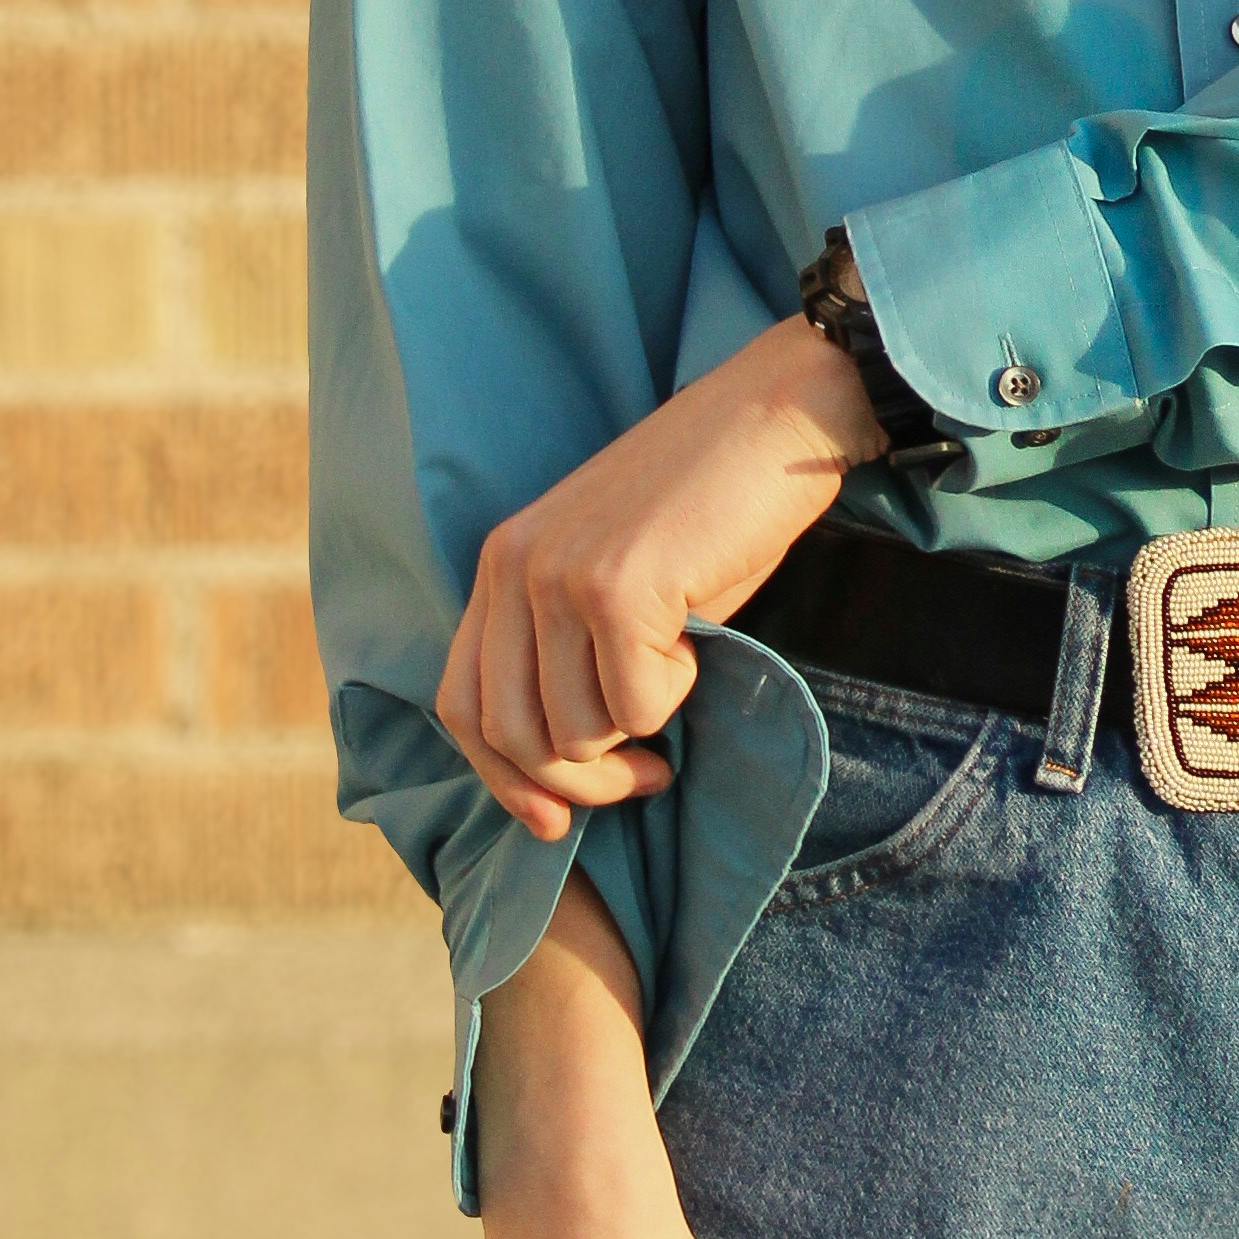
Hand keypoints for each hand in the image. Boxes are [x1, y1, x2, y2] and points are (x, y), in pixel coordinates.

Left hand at [436, 310, 882, 838]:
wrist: (778, 417)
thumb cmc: (712, 505)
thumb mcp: (614, 576)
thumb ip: (571, 648)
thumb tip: (565, 766)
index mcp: (501, 563)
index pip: (460, 704)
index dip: (503, 780)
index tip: (554, 821)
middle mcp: (513, 566)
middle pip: (510, 734)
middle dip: (579, 785)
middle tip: (644, 778)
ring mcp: (560, 576)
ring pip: (575, 732)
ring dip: (637, 737)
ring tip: (679, 683)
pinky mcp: (617, 589)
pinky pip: (638, 706)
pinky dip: (677, 697)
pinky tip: (698, 640)